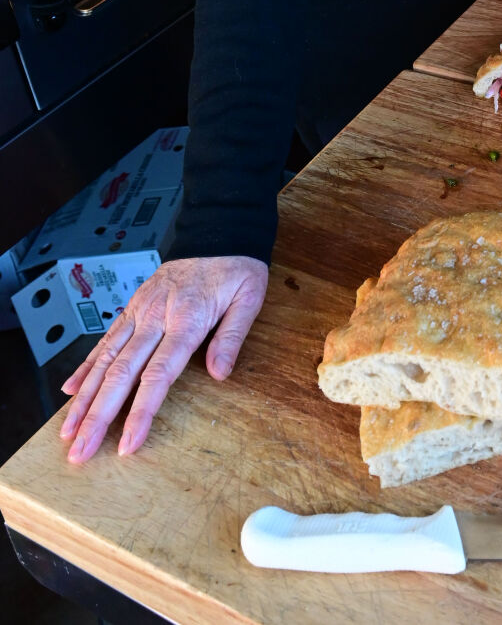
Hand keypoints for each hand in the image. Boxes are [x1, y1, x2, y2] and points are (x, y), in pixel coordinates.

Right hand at [59, 255, 267, 462]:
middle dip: (98, 416)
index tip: (128, 443)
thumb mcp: (248, 297)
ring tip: (68, 432)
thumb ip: (233, 335)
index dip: (141, 411)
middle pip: (121, 373)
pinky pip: (105, 339)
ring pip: (105, 359)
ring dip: (84, 398)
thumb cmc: (235, 269)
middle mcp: (155, 316)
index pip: (159, 373)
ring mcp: (139, 311)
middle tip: (81, 452)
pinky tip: (71, 390)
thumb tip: (220, 373)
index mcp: (185, 318)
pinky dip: (85, 366)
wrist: (218, 234)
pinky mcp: (132, 308)